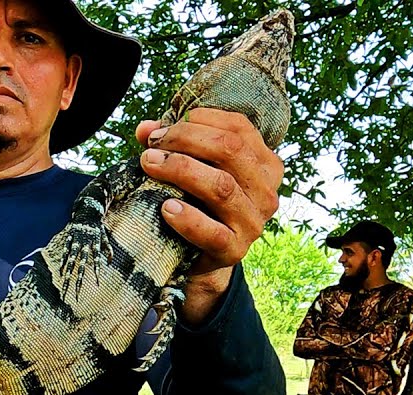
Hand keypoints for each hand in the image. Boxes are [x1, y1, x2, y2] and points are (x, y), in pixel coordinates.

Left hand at [136, 108, 283, 324]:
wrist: (202, 257)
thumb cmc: (198, 202)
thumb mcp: (193, 168)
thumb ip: (172, 144)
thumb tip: (145, 129)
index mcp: (265, 163)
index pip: (238, 127)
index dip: (199, 120)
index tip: (163, 128)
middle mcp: (266, 191)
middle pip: (230, 150)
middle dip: (185, 140)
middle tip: (152, 146)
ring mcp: (254, 223)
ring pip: (221, 186)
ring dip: (181, 170)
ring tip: (150, 165)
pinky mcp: (235, 250)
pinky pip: (213, 232)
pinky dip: (188, 218)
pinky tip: (166, 208)